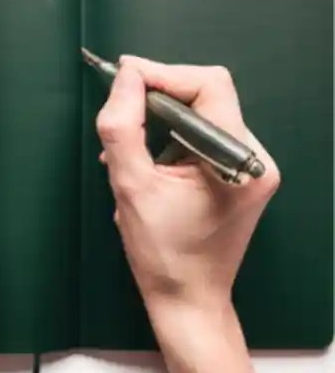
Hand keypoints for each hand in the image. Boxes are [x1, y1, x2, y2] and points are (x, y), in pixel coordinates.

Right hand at [95, 56, 279, 314]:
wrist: (187, 299)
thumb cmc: (163, 253)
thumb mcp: (131, 187)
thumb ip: (123, 127)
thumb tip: (124, 78)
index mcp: (238, 158)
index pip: (208, 84)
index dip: (162, 74)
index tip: (123, 76)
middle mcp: (254, 157)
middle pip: (205, 96)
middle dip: (156, 101)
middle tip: (120, 120)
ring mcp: (249, 166)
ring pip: (200, 115)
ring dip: (159, 124)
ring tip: (129, 156)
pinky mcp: (238, 174)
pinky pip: (201, 137)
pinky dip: (169, 140)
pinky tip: (148, 166)